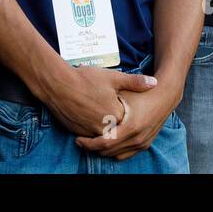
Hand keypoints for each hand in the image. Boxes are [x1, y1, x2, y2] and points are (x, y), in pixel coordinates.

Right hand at [40, 64, 156, 138]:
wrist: (57, 84)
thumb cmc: (85, 79)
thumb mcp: (113, 77)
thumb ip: (134, 82)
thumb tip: (154, 83)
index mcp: (116, 116)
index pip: (128, 119)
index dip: (125, 109)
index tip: (119, 100)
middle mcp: (104, 128)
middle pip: (115, 127)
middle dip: (113, 118)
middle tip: (104, 103)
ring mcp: (90, 132)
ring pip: (101, 133)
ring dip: (102, 124)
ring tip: (96, 108)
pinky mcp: (77, 132)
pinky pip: (88, 134)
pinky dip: (90, 126)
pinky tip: (86, 112)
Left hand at [75, 85, 176, 159]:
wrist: (166, 95)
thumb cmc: (142, 91)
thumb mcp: (125, 91)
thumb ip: (108, 97)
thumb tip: (86, 95)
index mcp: (131, 127)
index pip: (105, 143)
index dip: (89, 144)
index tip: (77, 139)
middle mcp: (137, 139)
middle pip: (109, 152)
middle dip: (93, 148)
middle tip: (81, 141)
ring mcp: (142, 143)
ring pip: (117, 155)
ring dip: (103, 151)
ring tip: (91, 141)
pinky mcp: (145, 145)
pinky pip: (125, 154)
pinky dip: (114, 151)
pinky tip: (106, 142)